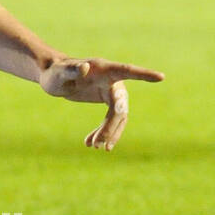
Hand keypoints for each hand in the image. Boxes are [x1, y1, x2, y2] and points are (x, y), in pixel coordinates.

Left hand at [39, 57, 164, 150]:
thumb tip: (84, 67)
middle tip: (100, 145)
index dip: (144, 74)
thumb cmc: (56, 72)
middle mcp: (112, 80)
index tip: (161, 77)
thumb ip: (72, 70)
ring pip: (118, 116)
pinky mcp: (107, 100)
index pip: (127, 71)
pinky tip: (90, 143)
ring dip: (109, 133)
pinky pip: (112, 119)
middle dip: (111, 127)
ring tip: (95, 147)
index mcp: (103, 69)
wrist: (53, 77)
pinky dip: (103, 132)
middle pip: (119, 106)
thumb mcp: (59, 72)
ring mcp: (111, 90)